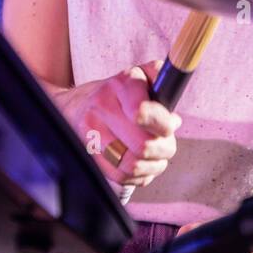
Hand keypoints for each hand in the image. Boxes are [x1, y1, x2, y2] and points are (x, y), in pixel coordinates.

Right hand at [57, 60, 179, 188]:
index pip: (142, 113)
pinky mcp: (88, 155)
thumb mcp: (143, 76)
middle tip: (167, 143)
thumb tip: (174, 118)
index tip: (171, 125)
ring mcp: (92, 133)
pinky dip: (138, 176)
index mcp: (121, 85)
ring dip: (153, 165)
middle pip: (143, 144)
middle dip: (165, 148)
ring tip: (157, 155)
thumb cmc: (120, 94)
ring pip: (132, 165)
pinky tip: (142, 164)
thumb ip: (165, 82)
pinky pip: (120, 176)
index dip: (163, 125)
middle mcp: (102, 107)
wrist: (79, 105)